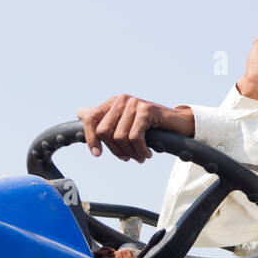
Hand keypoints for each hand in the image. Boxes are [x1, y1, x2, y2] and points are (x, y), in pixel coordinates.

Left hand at [77, 95, 193, 161]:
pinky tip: (148, 154)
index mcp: (113, 102)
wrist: (177, 124)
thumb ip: (104, 119)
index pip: (91, 119)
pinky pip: (134, 137)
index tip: (97, 154)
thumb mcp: (125, 123)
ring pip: (120, 137)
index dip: (91, 139)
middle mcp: (121, 100)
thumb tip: (80, 113)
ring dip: (130, 153)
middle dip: (115, 150)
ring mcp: (134, 103)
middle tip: (127, 157)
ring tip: (140, 156)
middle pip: (104, 131)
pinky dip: (140, 150)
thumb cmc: (150, 126)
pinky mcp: (146, 110)